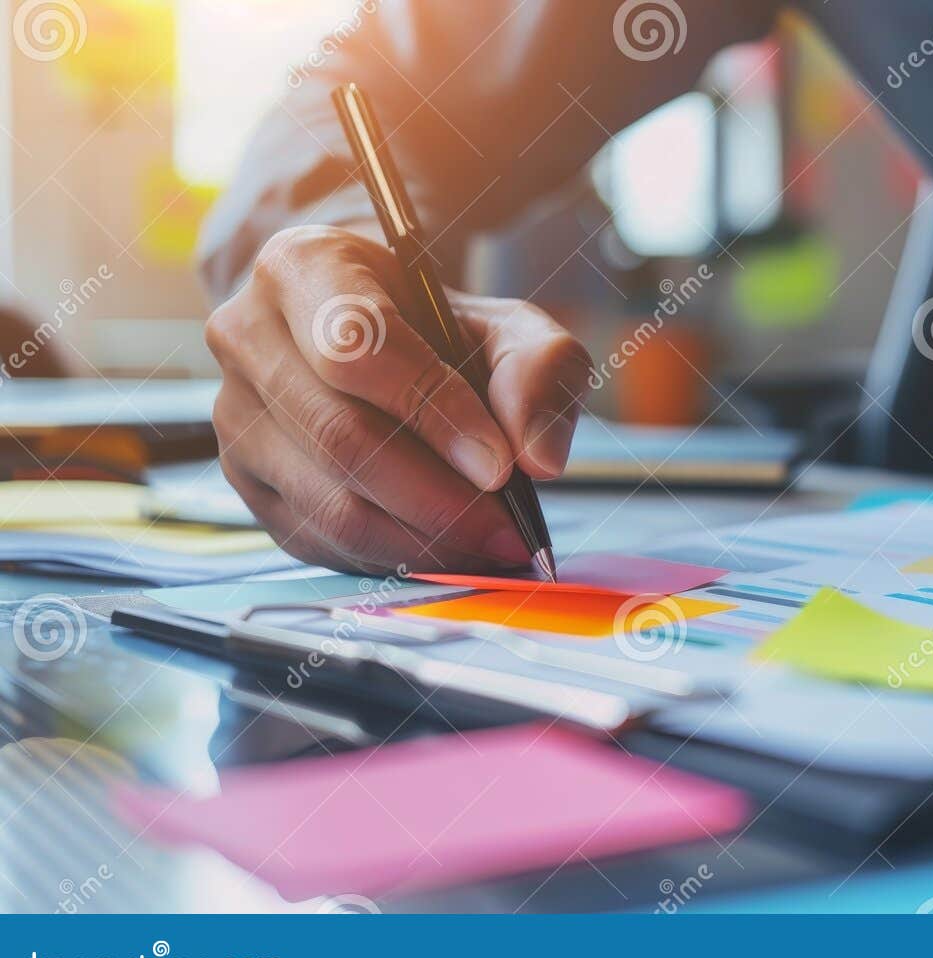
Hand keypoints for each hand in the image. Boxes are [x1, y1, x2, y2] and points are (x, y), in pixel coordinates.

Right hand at [206, 225, 590, 573]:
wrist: (372, 340)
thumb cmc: (436, 328)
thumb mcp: (506, 323)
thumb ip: (539, 370)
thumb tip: (540, 458)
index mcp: (302, 267)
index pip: (359, 348)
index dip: (435, 413)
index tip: (499, 466)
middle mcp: (247, 335)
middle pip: (342, 438)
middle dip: (439, 498)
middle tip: (507, 528)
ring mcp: (233, 413)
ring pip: (329, 503)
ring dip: (423, 539)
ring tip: (488, 543)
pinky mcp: (242, 479)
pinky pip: (317, 539)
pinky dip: (392, 556)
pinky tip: (443, 548)